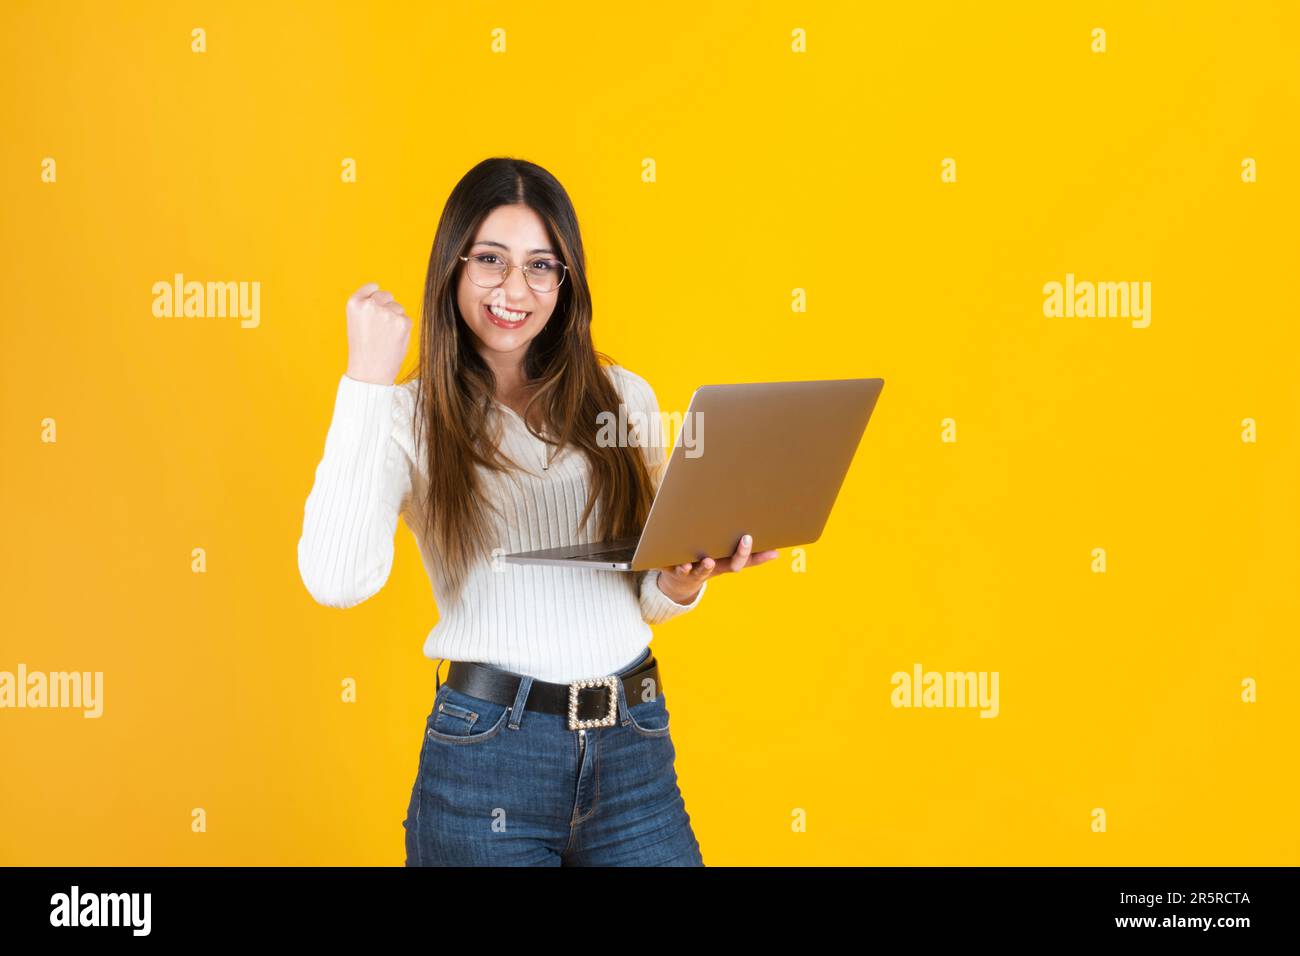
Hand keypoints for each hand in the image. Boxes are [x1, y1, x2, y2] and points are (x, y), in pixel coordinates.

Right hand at [345, 281, 412, 385]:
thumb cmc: (363, 349)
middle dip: (386, 307)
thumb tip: (387, 296)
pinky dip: (403, 329)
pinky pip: (406, 319)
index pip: (372, 288)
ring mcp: (387, 313)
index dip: (374, 298)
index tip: (373, 310)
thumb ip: (368, 306)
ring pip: (398, 308)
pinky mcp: (402, 322)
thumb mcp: (356, 322)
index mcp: (354, 303)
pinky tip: (393, 341)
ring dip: (395, 319)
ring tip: (385, 337)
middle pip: (386, 295)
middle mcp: (370, 304)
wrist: (370, 373)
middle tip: (379, 328)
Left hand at [655, 533, 780, 603]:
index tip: (764, 540)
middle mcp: (712, 568)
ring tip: (708, 560)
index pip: (745, 559)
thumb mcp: (722, 556)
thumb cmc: (703, 562)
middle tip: (747, 539)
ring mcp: (694, 570)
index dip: (756, 553)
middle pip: (729, 565)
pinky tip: (682, 564)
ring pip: (701, 571)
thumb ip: (742, 551)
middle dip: (739, 554)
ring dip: (705, 567)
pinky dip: (679, 568)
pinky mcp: (674, 570)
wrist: (676, 584)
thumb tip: (773, 546)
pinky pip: (675, 570)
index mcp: (725, 563)